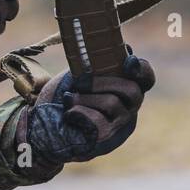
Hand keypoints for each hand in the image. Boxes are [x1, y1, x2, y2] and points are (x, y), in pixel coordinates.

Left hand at [23, 55, 154, 166]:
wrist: (43, 126)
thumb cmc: (65, 98)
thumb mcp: (80, 75)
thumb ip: (98, 64)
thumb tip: (123, 48)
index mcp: (125, 91)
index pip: (146, 79)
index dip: (142, 69)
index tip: (128, 61)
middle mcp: (128, 110)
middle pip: (132, 90)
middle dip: (103, 82)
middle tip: (79, 82)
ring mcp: (119, 128)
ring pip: (112, 103)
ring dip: (84, 98)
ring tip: (68, 99)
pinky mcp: (105, 141)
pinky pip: (98, 121)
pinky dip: (79, 112)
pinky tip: (69, 114)